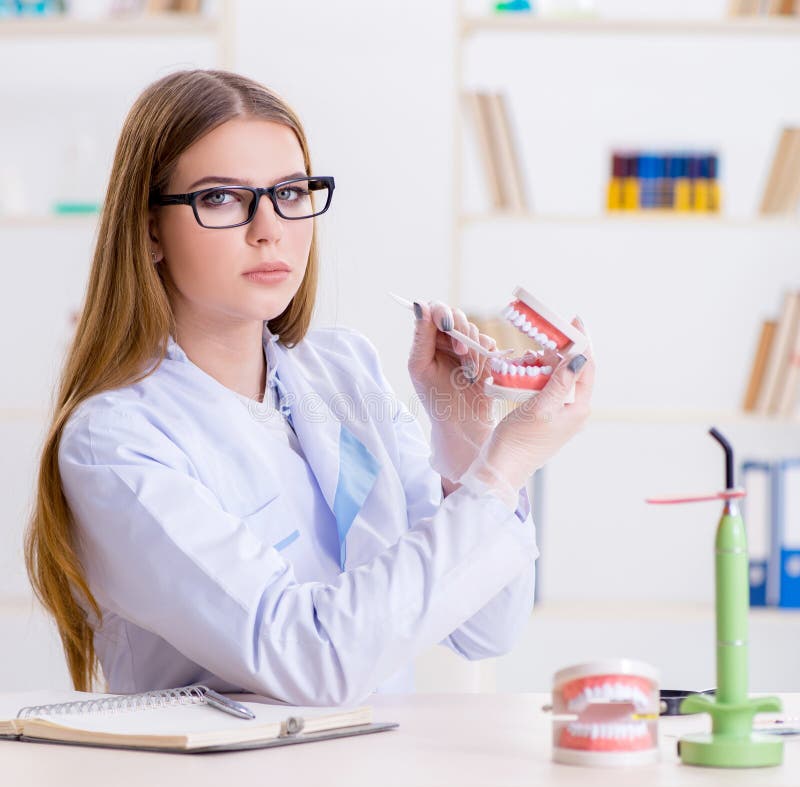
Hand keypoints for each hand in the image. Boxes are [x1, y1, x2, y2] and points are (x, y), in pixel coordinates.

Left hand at [408, 300, 497, 482]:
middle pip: (456, 315)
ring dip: (470, 348)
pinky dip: (482, 356)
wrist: (462, 422)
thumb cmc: (435, 397)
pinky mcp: (487, 355)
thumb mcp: (420, 366)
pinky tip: (475, 374)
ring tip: (465, 371)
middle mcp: (448, 339)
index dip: (441, 312)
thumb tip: (419, 305)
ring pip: (473, 329)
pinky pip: (488, 343)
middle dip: (459, 330)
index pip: (434, 310)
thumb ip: (421, 336)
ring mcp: (468, 345)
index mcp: (428, 339)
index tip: (445, 325)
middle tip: (459, 351)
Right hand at [459, 318, 595, 508]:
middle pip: (575, 372)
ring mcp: (560, 416)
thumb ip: (561, 382)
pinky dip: (539, 375)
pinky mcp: (546, 418)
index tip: (575, 320)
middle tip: (550, 332)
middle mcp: (574, 412)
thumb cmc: (518, 440)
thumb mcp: (540, 407)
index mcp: (578, 409)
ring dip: (549, 363)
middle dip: (564, 350)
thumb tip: (581, 358)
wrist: (501, 468)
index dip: (583, 342)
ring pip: (560, 380)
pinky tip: (527, 368)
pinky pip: (548, 389)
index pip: (587, 368)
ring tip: (534, 350)